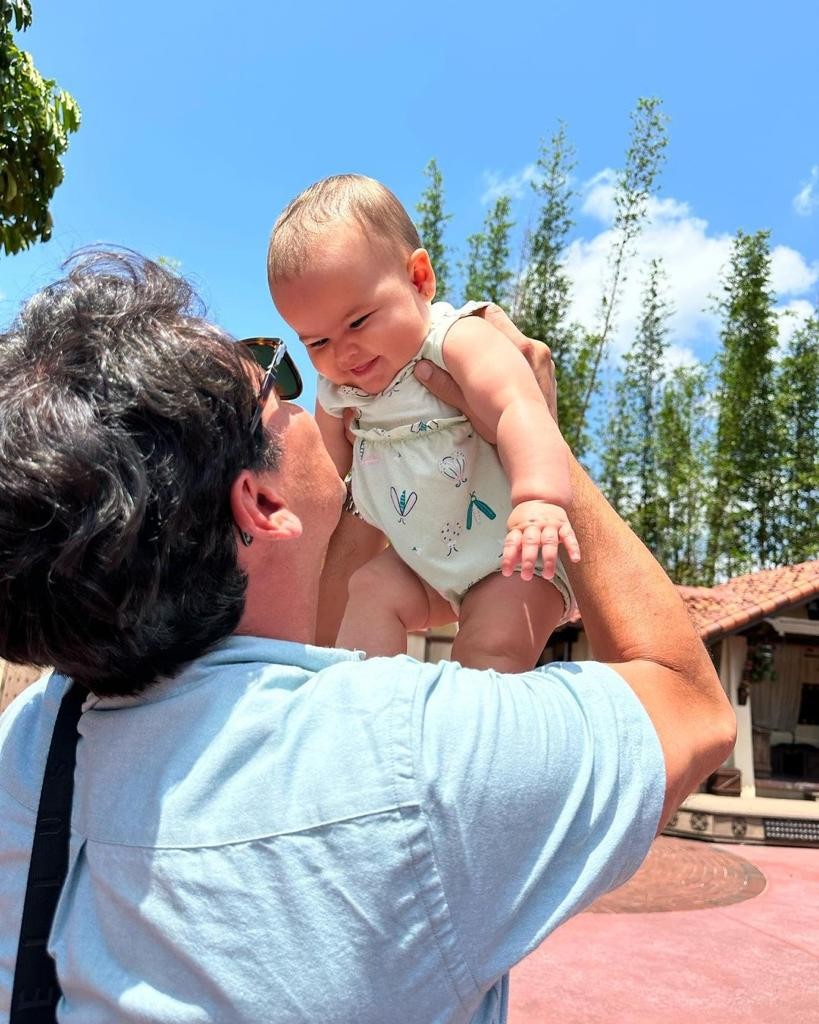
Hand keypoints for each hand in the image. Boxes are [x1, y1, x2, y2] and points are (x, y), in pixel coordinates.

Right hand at [413, 303, 557, 442]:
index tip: (453, 325)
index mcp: (515, 348)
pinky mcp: (548, 370)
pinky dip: (512, 356)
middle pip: (501, 321)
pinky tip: (500, 373)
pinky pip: (526, 352)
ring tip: (480, 357)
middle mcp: (531, 347)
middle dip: (481, 327)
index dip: (469, 315)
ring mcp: (543, 358)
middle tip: (463, 339)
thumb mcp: (470, 407)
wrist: (536, 445)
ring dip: (497, 342)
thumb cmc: (503, 428)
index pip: (488, 313)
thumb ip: (446, 386)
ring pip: (514, 338)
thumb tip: (420, 368)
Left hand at [502, 500, 580, 581]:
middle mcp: (534, 525)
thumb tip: (509, 566)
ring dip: (549, 559)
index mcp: (519, 526)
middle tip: (527, 577)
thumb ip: (514, 547)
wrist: (541, 496)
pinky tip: (575, 559)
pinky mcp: (564, 525)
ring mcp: (550, 525)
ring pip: (549, 542)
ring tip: (547, 575)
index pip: (512, 542)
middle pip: (531, 542)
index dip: (508, 557)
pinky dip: (573, 547)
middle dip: (528, 560)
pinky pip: (569, 536)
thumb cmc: (526, 519)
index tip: (507, 572)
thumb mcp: (515, 529)